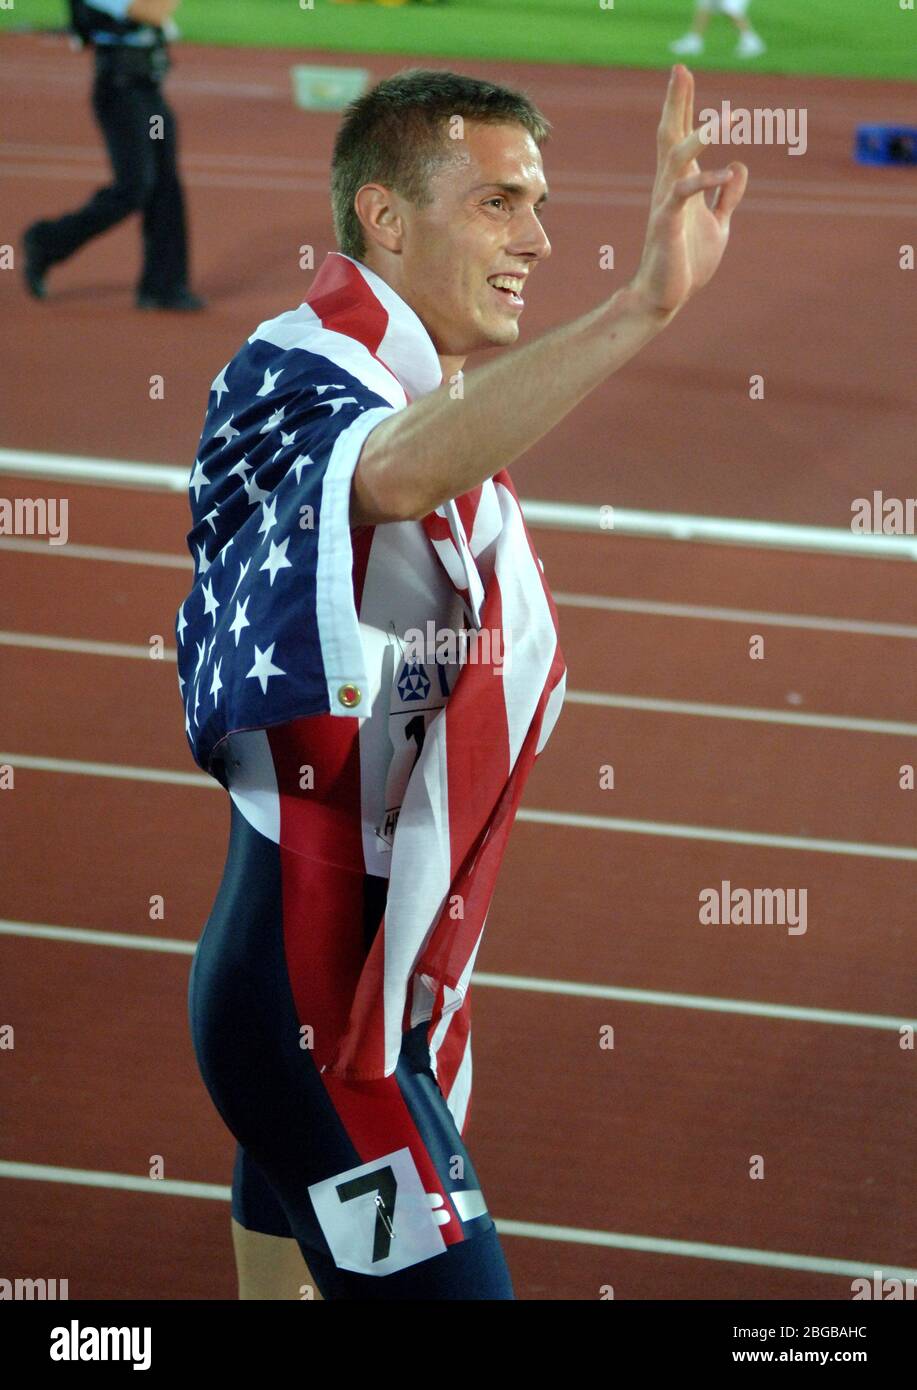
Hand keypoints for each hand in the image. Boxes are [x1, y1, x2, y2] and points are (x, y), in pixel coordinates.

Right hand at [630, 65, 747, 317]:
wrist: (665, 296)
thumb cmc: (687, 262)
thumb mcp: (718, 225)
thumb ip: (727, 196)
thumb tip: (738, 166)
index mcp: (682, 185)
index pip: (681, 137)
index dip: (683, 106)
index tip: (683, 74)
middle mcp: (670, 188)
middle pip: (670, 136)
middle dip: (677, 103)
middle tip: (681, 70)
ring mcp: (667, 204)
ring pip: (678, 159)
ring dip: (700, 136)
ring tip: (727, 117)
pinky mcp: (667, 224)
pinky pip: (684, 195)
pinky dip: (707, 181)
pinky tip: (729, 171)